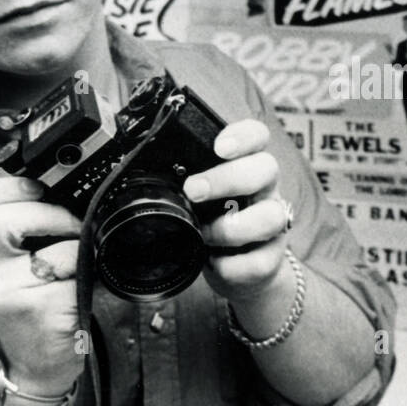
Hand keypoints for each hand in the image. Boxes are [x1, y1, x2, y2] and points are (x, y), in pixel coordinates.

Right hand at [0, 177, 83, 394]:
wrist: (37, 365)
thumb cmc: (31, 304)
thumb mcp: (10, 263)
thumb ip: (17, 225)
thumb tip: (56, 185)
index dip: (6, 187)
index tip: (38, 191)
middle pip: (4, 217)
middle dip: (51, 214)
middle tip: (71, 228)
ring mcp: (0, 293)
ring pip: (48, 246)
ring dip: (76, 247)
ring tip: (75, 265)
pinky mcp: (32, 310)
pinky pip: (73, 272)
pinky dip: (87, 273)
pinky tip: (78, 289)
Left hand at [183, 119, 289, 304]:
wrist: (235, 269)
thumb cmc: (211, 222)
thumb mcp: (197, 197)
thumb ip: (180, 183)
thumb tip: (133, 175)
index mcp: (246, 165)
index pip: (257, 136)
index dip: (243, 136)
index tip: (219, 147)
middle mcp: (265, 189)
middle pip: (266, 169)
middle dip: (228, 179)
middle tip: (194, 190)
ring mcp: (274, 223)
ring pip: (271, 216)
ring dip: (232, 228)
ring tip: (206, 235)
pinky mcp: (273, 257)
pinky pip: (259, 262)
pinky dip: (231, 266)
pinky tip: (215, 263)